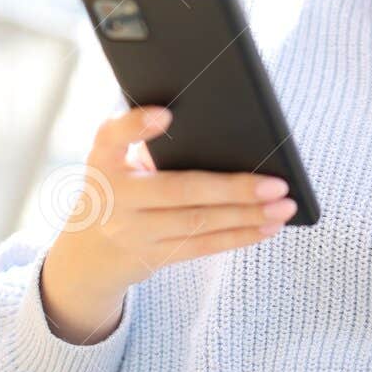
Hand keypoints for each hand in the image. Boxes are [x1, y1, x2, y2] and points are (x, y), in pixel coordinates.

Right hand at [41, 105, 296, 343]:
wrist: (87, 254)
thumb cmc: (116, 189)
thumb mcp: (113, 160)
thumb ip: (145, 142)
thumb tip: (222, 134)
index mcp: (104, 159)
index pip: (113, 136)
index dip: (138, 126)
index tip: (166, 114)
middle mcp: (115, 196)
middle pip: (180, 190)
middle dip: (233, 189)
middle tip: (277, 183)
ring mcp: (133, 232)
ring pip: (198, 223)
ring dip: (247, 216)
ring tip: (284, 207)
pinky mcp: (153, 257)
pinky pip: (202, 247)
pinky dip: (239, 237)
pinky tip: (267, 228)